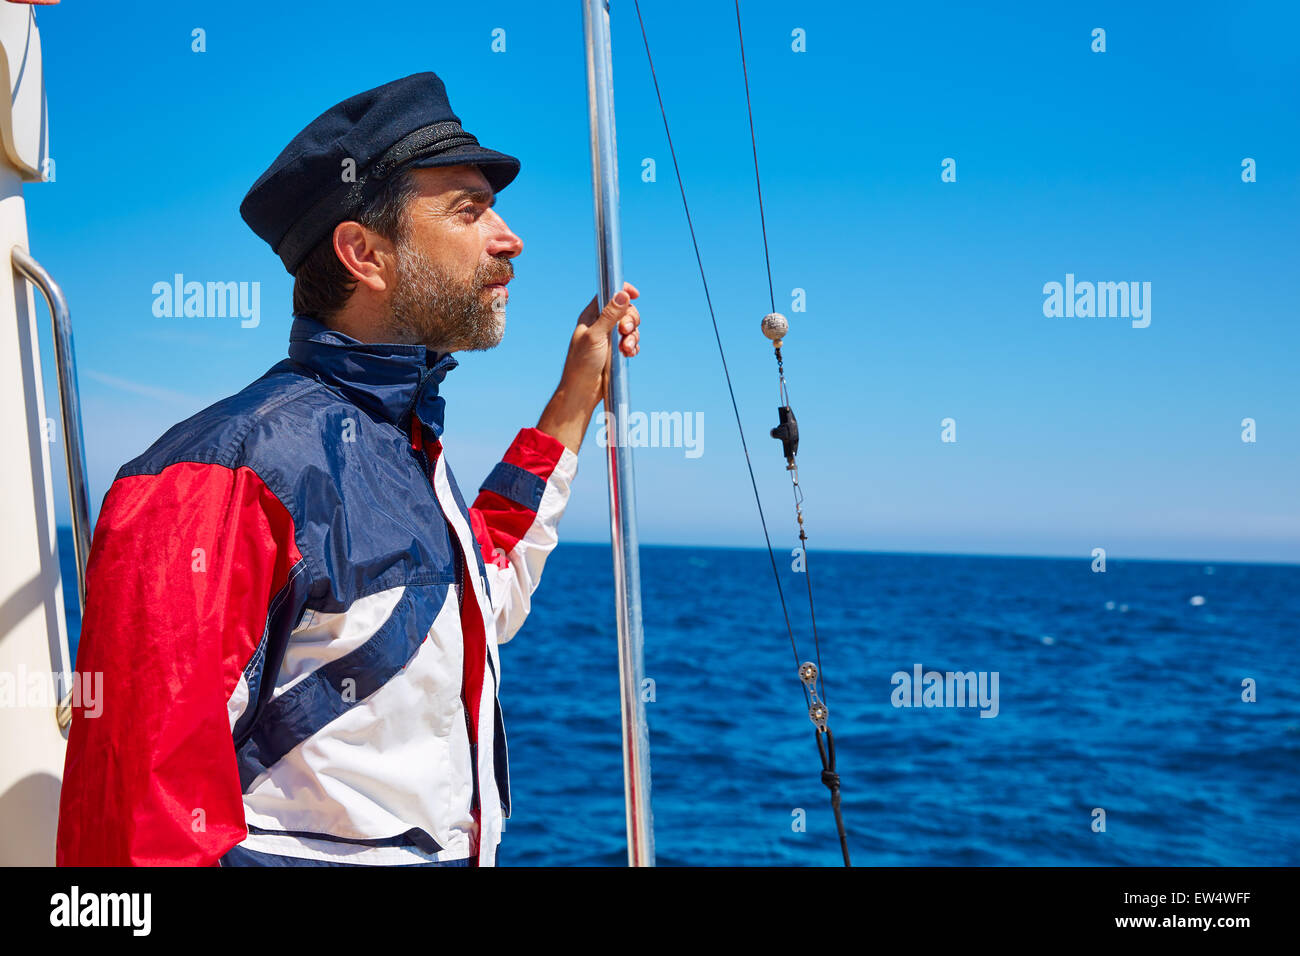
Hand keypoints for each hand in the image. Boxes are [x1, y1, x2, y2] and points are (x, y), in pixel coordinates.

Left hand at [536, 281, 641, 453]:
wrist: (582, 391)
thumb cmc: (582, 363)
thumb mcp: (596, 336)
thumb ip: (610, 315)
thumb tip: (622, 294)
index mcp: (591, 316)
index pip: (608, 295)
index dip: (622, 291)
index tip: (635, 294)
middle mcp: (600, 325)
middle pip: (625, 311)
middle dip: (631, 320)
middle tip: (625, 331)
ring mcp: (609, 338)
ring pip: (630, 328)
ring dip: (633, 337)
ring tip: (626, 350)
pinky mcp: (615, 352)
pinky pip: (631, 343)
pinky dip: (633, 347)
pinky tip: (628, 355)